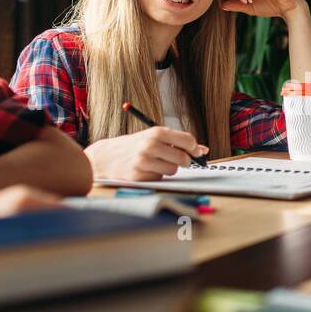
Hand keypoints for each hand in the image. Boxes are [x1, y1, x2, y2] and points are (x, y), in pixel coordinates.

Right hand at [85, 126, 208, 180]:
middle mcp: (150, 146)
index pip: (188, 141)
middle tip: (178, 160)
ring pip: (173, 170)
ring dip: (169, 169)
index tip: (195, 152)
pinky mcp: (139, 176)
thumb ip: (178, 141)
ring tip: (156, 163)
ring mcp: (144, 162)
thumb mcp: (154, 137)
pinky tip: (146, 170)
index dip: (195, 148)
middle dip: (185, 161)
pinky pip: (160, 179)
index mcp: (156, 132)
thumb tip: (204, 150)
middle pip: (183, 158)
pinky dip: (157, 176)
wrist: (106, 157)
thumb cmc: (135, 145)